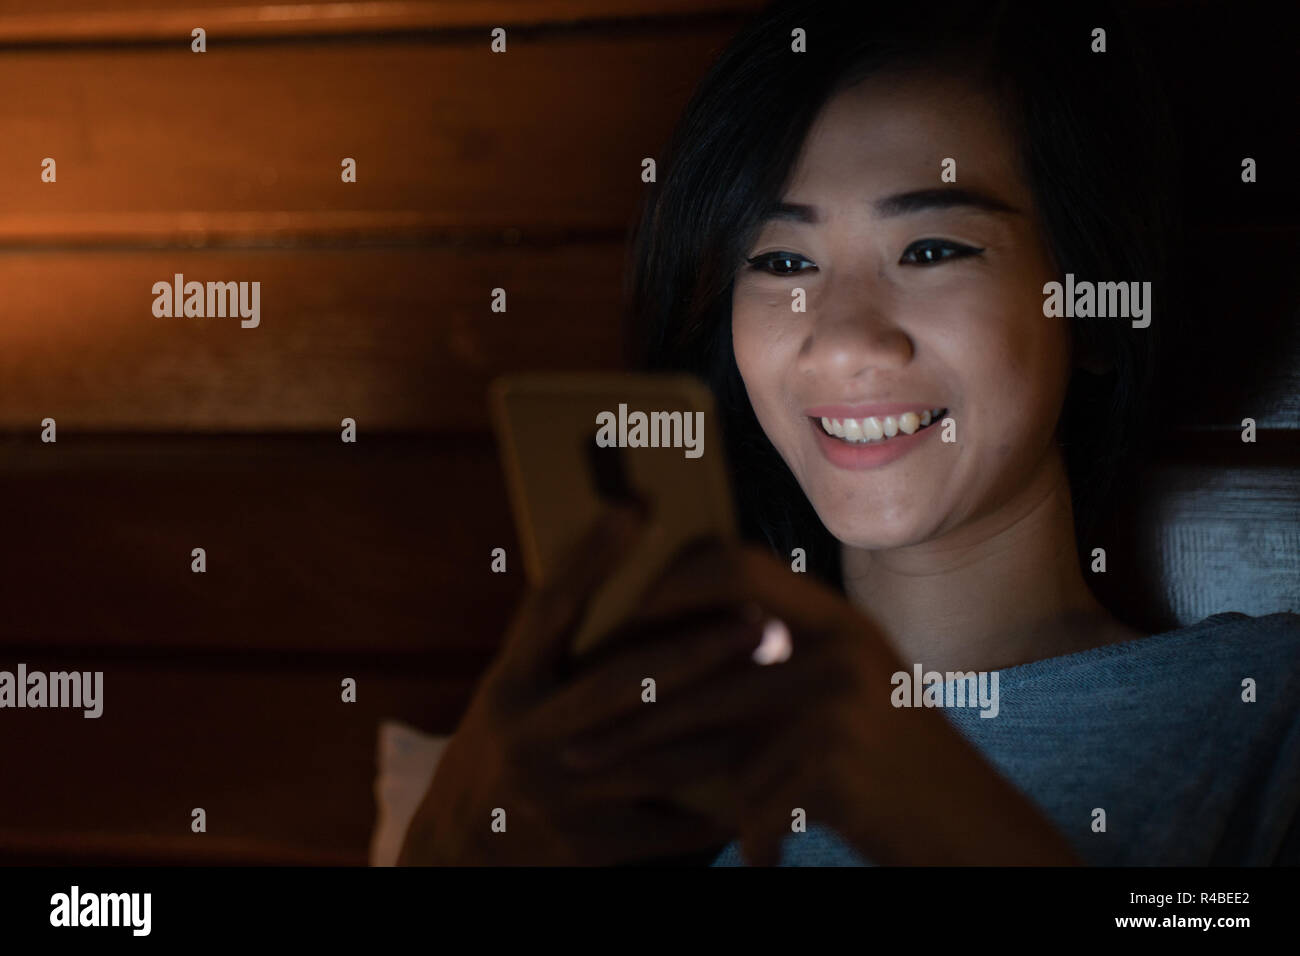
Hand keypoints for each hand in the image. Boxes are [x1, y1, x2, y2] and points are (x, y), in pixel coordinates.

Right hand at [396, 506, 760, 864]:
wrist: (460, 850)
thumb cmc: (507, 742)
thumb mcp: (513, 686)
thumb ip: (559, 641)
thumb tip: (623, 553)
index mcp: (509, 682)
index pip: (549, 607)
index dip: (590, 555)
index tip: (637, 504)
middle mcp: (530, 734)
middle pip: (622, 682)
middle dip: (697, 651)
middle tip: (759, 621)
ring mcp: (560, 794)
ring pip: (661, 757)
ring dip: (726, 725)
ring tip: (782, 693)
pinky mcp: (589, 847)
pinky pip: (672, 826)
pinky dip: (719, 805)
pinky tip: (765, 779)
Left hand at [552, 536, 1083, 865]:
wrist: (975, 829)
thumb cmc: (895, 766)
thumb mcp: (841, 689)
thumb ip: (772, 660)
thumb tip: (673, 648)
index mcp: (835, 616)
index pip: (734, 561)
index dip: (671, 585)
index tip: (624, 624)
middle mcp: (839, 640)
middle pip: (703, 638)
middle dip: (634, 673)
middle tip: (580, 710)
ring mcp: (838, 696)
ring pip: (706, 718)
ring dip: (639, 749)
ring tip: (586, 769)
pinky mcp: (835, 758)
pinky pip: (749, 791)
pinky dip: (735, 826)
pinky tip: (739, 853)